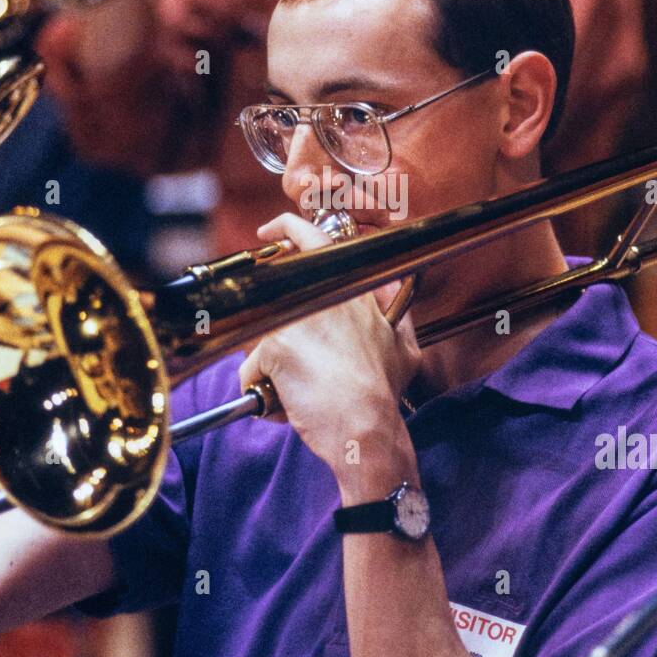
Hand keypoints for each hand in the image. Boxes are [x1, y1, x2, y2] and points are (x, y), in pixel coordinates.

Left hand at [238, 213, 420, 493]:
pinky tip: (287, 405)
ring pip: (261, 337)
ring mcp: (295, 318)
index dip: (287, 227)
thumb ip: (396, 310)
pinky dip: (264, 393)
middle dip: (275, 326)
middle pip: (274, 291)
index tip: (272, 230)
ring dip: (271, 365)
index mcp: (351, 289)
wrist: (367, 429)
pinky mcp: (275, 347)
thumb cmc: (383, 392)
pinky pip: (252, 371)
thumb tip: (395, 291)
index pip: (313, 237)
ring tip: (298, 390)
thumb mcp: (404, 345)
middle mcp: (322, 295)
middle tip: (285, 348)